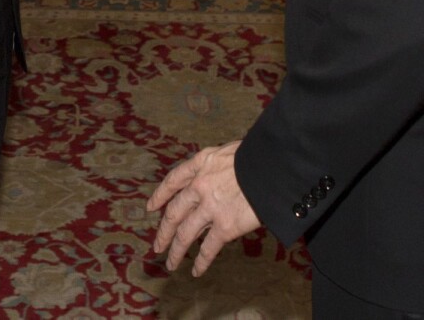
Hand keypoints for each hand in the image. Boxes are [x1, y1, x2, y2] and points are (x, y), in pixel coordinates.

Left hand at [148, 140, 259, 275]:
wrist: (272, 167)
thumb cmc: (256, 155)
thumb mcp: (229, 151)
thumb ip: (216, 166)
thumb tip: (214, 177)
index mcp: (201, 163)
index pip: (173, 180)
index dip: (160, 195)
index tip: (151, 207)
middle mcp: (200, 186)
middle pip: (174, 212)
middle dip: (164, 231)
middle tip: (157, 246)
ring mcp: (210, 207)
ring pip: (185, 234)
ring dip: (176, 251)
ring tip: (170, 263)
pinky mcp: (225, 226)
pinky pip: (208, 248)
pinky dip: (201, 262)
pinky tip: (196, 271)